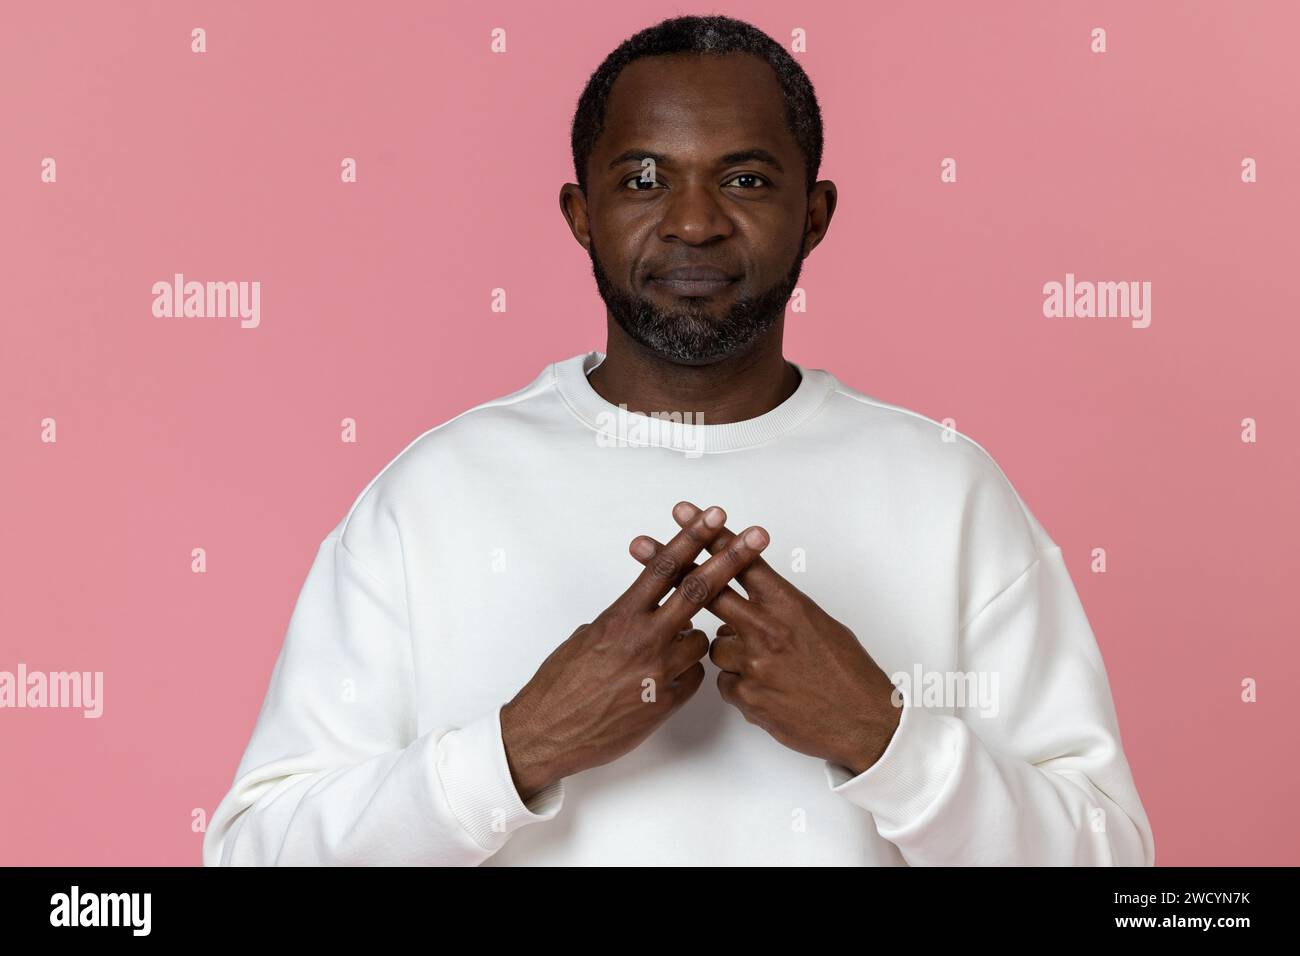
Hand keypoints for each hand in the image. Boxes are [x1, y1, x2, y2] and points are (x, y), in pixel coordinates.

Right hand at [500, 504, 771, 800]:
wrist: (549, 732)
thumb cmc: (560, 683)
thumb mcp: (588, 637)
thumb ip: (623, 619)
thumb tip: (648, 608)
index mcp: (619, 617)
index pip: (663, 567)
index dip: (692, 538)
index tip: (713, 517)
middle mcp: (643, 639)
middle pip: (698, 590)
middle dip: (730, 560)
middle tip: (756, 536)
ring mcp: (658, 672)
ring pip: (700, 639)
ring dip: (693, 636)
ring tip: (666, 647)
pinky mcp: (666, 703)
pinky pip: (693, 676)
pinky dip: (685, 672)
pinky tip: (664, 679)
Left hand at [630, 501, 901, 776]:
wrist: (863, 721)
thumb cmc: (847, 671)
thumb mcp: (818, 624)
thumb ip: (778, 608)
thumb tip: (749, 602)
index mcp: (788, 604)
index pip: (741, 561)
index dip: (710, 535)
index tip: (684, 512)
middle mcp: (767, 628)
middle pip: (707, 590)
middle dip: (671, 566)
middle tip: (639, 545)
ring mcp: (755, 662)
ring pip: (715, 645)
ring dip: (731, 651)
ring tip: (770, 666)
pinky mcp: (748, 695)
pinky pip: (727, 682)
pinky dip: (742, 684)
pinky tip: (771, 692)